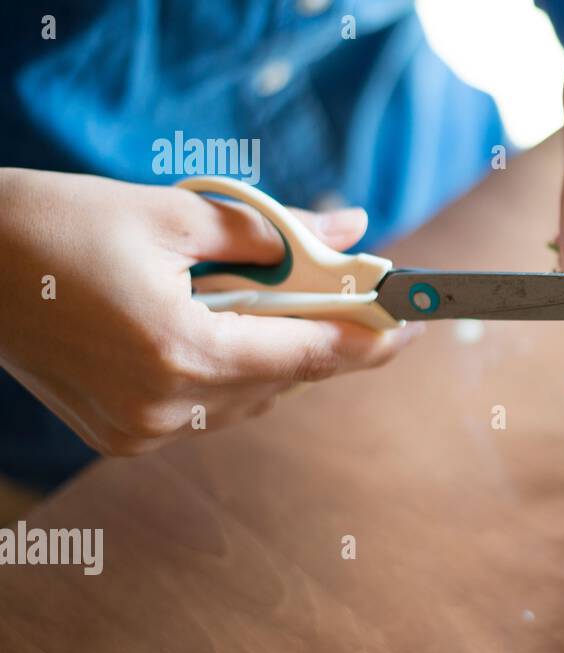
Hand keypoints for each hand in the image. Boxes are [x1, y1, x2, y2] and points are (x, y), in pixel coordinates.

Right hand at [0, 169, 417, 455]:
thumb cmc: (59, 224)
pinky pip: (210, 411)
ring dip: (283, 355)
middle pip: (286, 378)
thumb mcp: (173, 215)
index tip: (415, 320)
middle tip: (366, 298)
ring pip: (252, 399)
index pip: (308, 352)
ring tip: (295, 304)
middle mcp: (164, 406)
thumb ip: (273, 233)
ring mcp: (140, 430)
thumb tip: (350, 231)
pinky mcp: (120, 436)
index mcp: (181, 350)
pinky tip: (233, 330)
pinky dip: (236, 374)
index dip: (371, 338)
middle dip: (330, 337)